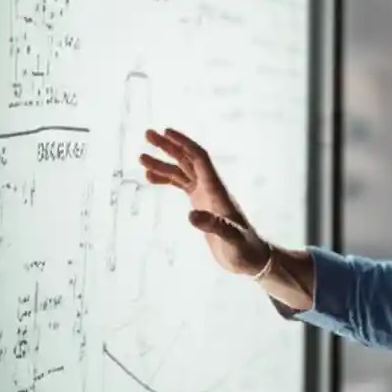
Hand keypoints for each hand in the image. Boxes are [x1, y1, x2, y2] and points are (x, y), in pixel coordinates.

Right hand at [140, 128, 271, 275]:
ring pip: (181, 171)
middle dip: (168, 146)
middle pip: (187, 159)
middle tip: (147, 134)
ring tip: (141, 157)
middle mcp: (211, 188)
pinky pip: (181, 184)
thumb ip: (214, 226)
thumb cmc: (245, 249)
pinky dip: (166, 179)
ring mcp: (206, 195)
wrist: (251, 259)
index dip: (183, 144)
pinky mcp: (201, 204)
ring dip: (163, 163)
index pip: (199, 158)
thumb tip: (191, 216)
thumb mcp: (231, 239)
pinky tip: (150, 177)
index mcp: (218, 190)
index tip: (166, 132)